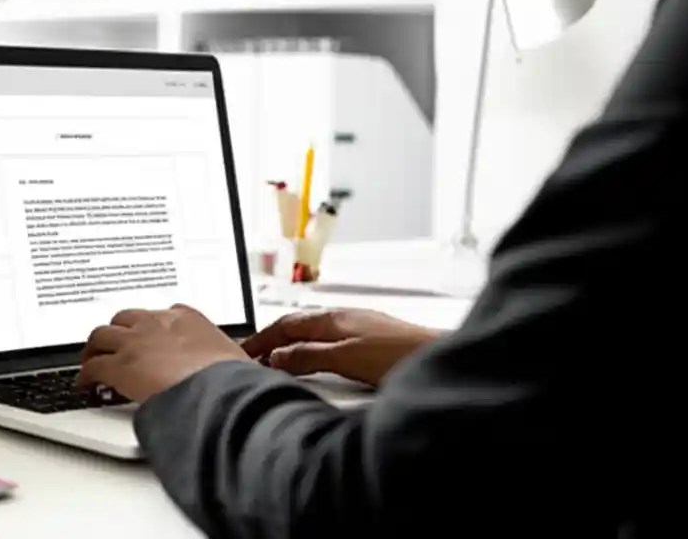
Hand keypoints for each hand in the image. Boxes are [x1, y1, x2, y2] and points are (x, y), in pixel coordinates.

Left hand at [76, 305, 251, 402]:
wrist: (218, 390)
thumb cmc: (231, 378)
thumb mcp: (233, 358)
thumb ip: (221, 360)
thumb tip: (231, 373)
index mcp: (186, 318)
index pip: (161, 315)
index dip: (150, 328)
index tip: (148, 338)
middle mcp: (157, 323)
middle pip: (125, 319)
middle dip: (118, 331)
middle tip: (114, 345)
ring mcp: (135, 342)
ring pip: (102, 336)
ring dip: (95, 348)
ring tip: (91, 359)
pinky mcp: (120, 366)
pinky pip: (93, 366)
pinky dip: (86, 374)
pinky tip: (84, 384)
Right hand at [241, 309, 442, 386]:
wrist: (444, 362)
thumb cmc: (402, 356)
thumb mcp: (346, 358)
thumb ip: (308, 356)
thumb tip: (276, 356)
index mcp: (334, 319)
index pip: (286, 325)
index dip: (262, 339)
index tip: (242, 353)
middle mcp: (346, 320)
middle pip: (299, 328)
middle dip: (273, 342)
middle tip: (253, 360)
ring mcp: (361, 332)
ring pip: (315, 338)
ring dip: (293, 350)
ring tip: (278, 367)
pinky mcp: (375, 347)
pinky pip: (330, 347)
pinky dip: (313, 356)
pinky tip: (317, 369)